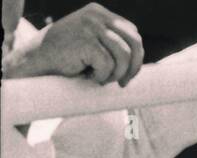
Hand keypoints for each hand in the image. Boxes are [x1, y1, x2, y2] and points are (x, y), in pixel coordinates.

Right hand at [20, 4, 143, 85]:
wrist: (38, 60)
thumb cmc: (65, 57)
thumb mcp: (90, 42)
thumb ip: (109, 42)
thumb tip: (136, 60)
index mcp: (99, 13)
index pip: (132, 33)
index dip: (136, 57)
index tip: (127, 74)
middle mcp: (97, 16)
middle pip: (134, 42)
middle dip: (133, 67)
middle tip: (122, 83)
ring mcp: (91, 26)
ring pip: (123, 55)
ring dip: (115, 74)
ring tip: (101, 79)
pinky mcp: (86, 41)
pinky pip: (108, 65)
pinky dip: (102, 76)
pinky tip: (90, 76)